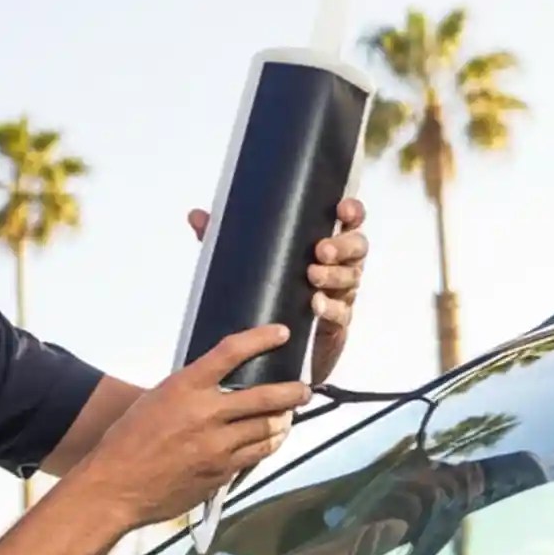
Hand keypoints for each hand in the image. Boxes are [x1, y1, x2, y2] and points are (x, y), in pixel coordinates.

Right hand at [75, 324, 311, 528]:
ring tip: (289, 417)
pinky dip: (266, 446)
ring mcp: (216, 447)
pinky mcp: (221, 473)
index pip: (230, 352)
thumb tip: (222, 383)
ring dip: (282, 422)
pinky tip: (269, 442)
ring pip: (267, 430)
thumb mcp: (157, 400)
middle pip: (264, 397)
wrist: (116, 486)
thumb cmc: (129, 439)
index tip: (282, 333)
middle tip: (304, 389)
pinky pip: (254, 456)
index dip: (260, 339)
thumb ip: (191, 390)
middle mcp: (205, 414)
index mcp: (185, 387)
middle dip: (292, 392)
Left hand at [187, 198, 368, 382]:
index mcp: (325, 241)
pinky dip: (331, 308)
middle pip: (357, 247)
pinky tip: (317, 306)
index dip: (352, 210)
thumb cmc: (270, 292)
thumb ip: (226, 238)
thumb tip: (196, 216)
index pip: (349, 219)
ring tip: (313, 276)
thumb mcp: (247, 262)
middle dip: (342, 246)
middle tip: (321, 250)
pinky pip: (342, 313)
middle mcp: (340, 264)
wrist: (276, 346)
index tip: (341, 208)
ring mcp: (342, 293)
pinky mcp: (337, 323)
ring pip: (351, 278)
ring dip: (334, 276)